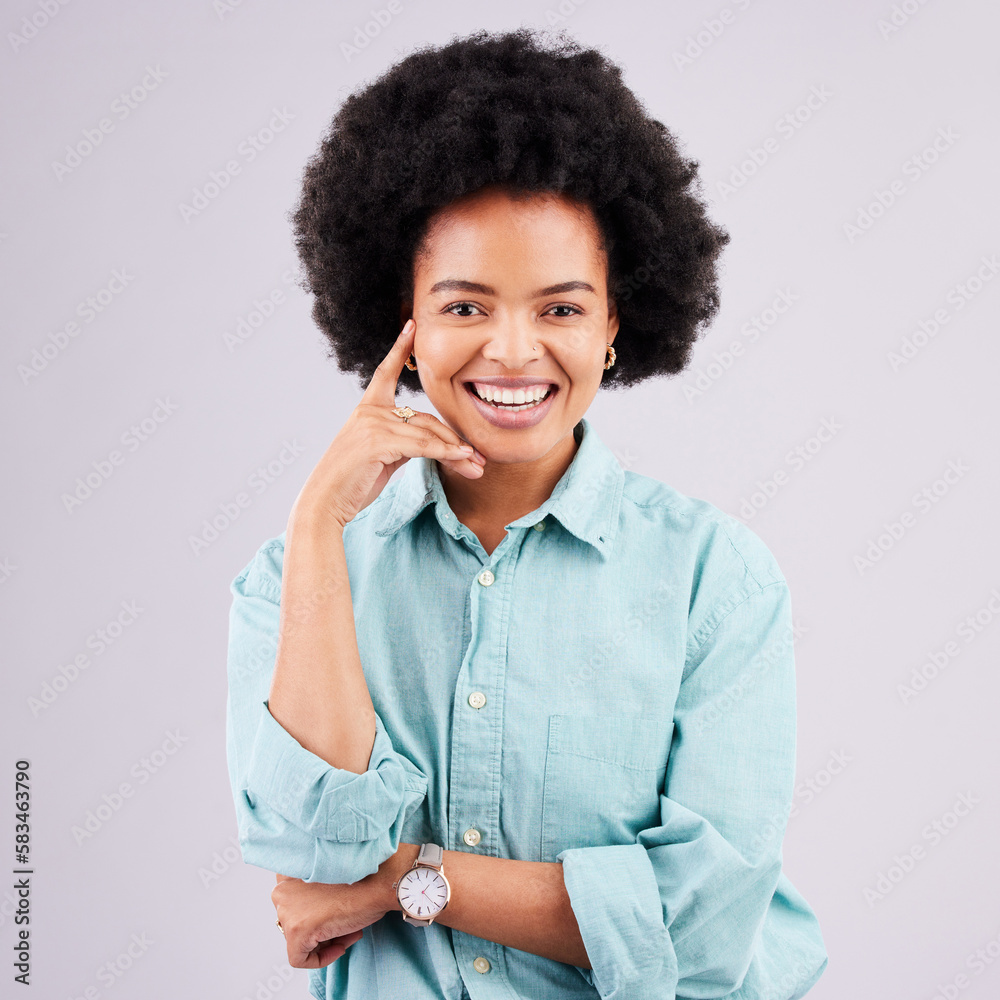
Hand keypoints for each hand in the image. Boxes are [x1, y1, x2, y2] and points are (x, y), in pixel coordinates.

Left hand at [272, 873, 386, 968]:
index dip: (314, 915)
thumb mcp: (328, 881)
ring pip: (300, 941)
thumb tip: (309, 918)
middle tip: (346, 928)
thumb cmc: (360, 883)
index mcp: (287, 875)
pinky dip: (321, 959)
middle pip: (296, 925)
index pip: (292, 908)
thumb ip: (309, 896)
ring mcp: (286, 912)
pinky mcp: (296, 932)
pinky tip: (341, 946)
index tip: (332, 916)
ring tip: (350, 932)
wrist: (378, 885)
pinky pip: (300, 959)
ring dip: (326, 942)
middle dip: (322, 930)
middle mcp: (281, 891)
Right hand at [291, 318, 485, 529]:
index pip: (385, 373)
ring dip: (456, 451)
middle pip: (425, 419)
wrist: (325, 502)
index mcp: (367, 409)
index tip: (412, 326)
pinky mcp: (378, 441)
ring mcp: (373, 423)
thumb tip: (432, 445)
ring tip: (477, 465)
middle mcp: (370, 411)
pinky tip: (462, 459)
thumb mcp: (381, 456)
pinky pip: (422, 445)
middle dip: (454, 440)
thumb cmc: (352, 483)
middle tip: (479, 457)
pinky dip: (445, 453)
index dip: (399, 349)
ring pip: (428, 433)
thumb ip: (402, 442)